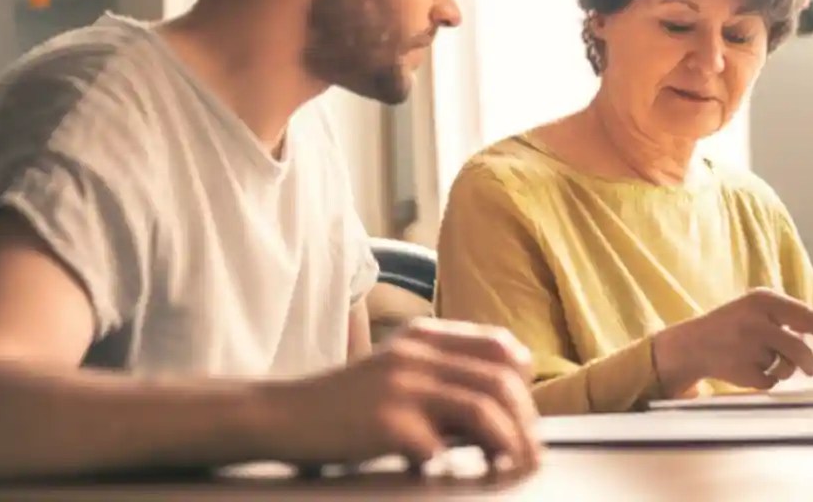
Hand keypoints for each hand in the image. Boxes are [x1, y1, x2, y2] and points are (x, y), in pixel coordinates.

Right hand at [259, 318, 540, 470]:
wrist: (283, 415)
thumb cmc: (346, 403)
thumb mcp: (397, 371)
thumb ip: (442, 376)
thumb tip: (502, 411)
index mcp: (425, 338)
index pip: (500, 346)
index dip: (523, 380)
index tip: (523, 412)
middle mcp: (417, 355)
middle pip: (500, 381)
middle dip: (525, 422)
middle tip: (530, 454)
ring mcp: (401, 387)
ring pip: (482, 409)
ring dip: (507, 444)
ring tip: (509, 467)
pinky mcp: (384, 423)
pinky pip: (439, 447)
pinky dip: (453, 465)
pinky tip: (450, 474)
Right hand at [652, 288, 812, 396]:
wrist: (693, 344)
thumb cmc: (734, 324)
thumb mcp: (756, 308)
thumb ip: (787, 317)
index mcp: (762, 300)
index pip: (804, 314)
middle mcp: (755, 322)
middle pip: (799, 347)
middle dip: (808, 361)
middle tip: (812, 368)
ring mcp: (747, 348)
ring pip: (785, 367)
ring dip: (783, 368)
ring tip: (765, 361)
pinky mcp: (741, 371)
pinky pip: (770, 381)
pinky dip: (766, 379)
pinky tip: (748, 368)